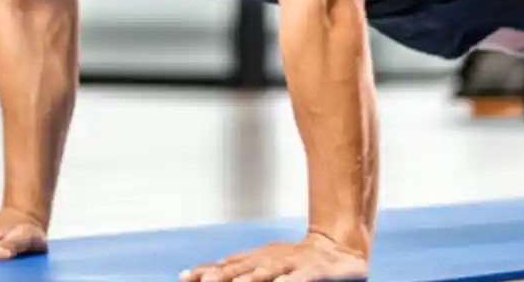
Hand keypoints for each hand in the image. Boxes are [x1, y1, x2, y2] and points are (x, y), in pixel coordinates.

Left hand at [180, 232, 367, 281]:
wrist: (338, 245)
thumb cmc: (296, 260)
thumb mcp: (264, 262)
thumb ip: (235, 268)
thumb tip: (199, 274)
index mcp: (258, 259)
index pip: (227, 267)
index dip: (206, 272)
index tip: (185, 278)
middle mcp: (272, 260)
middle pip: (244, 269)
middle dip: (224, 276)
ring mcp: (293, 263)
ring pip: (271, 271)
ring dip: (254, 278)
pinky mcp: (315, 270)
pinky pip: (302, 277)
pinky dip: (292, 281)